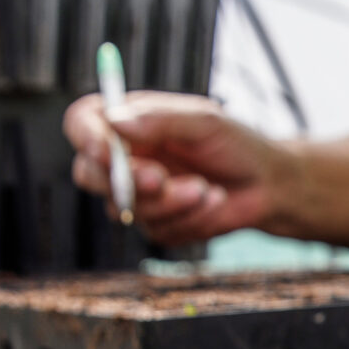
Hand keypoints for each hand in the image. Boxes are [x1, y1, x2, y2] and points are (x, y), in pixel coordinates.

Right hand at [64, 92, 285, 243]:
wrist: (266, 185)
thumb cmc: (234, 144)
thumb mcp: (203, 121)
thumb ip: (160, 120)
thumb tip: (115, 121)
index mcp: (127, 122)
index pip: (82, 123)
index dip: (86, 137)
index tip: (106, 150)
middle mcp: (124, 159)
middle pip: (87, 173)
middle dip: (125, 181)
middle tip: (160, 179)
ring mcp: (137, 196)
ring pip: (126, 208)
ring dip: (171, 201)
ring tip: (207, 188)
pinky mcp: (156, 224)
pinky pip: (157, 229)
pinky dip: (190, 217)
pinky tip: (213, 202)